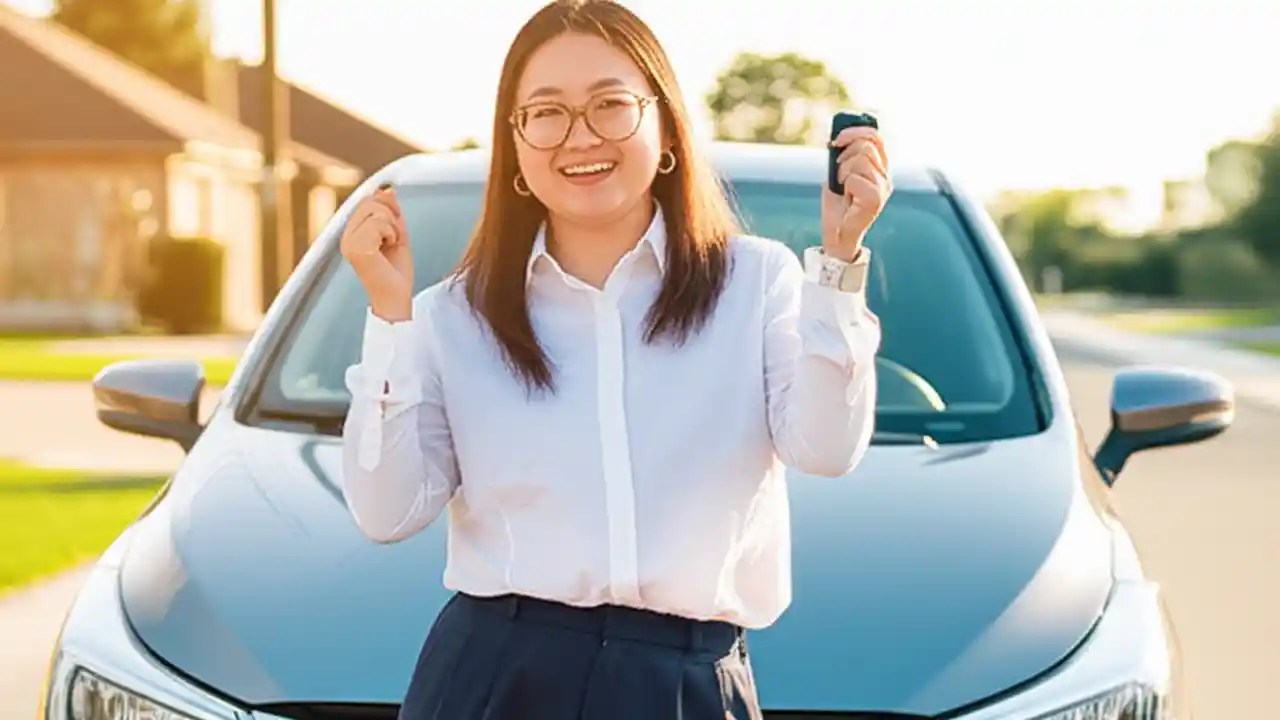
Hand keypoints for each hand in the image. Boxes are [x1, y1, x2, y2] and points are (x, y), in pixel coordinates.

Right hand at [339, 184, 412, 320]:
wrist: (396, 299)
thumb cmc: (396, 272)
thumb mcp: (396, 235)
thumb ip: (391, 213)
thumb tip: (387, 189)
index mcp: (351, 234)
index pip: (367, 201)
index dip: (387, 206)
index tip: (396, 225)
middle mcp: (345, 237)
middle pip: (370, 202)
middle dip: (391, 216)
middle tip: (394, 239)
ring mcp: (349, 243)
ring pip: (376, 211)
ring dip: (393, 228)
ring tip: (390, 246)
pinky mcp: (356, 248)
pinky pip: (379, 224)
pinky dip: (392, 235)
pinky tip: (388, 250)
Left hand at [821, 126, 891, 260]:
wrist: (837, 234)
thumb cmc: (838, 205)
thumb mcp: (838, 174)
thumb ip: (844, 156)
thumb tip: (838, 137)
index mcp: (879, 168)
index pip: (876, 138)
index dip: (856, 131)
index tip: (836, 139)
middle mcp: (885, 177)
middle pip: (866, 146)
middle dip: (845, 154)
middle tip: (837, 170)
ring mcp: (883, 188)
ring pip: (860, 160)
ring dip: (843, 171)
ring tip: (842, 187)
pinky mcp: (876, 198)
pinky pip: (854, 178)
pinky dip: (844, 185)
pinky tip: (845, 197)